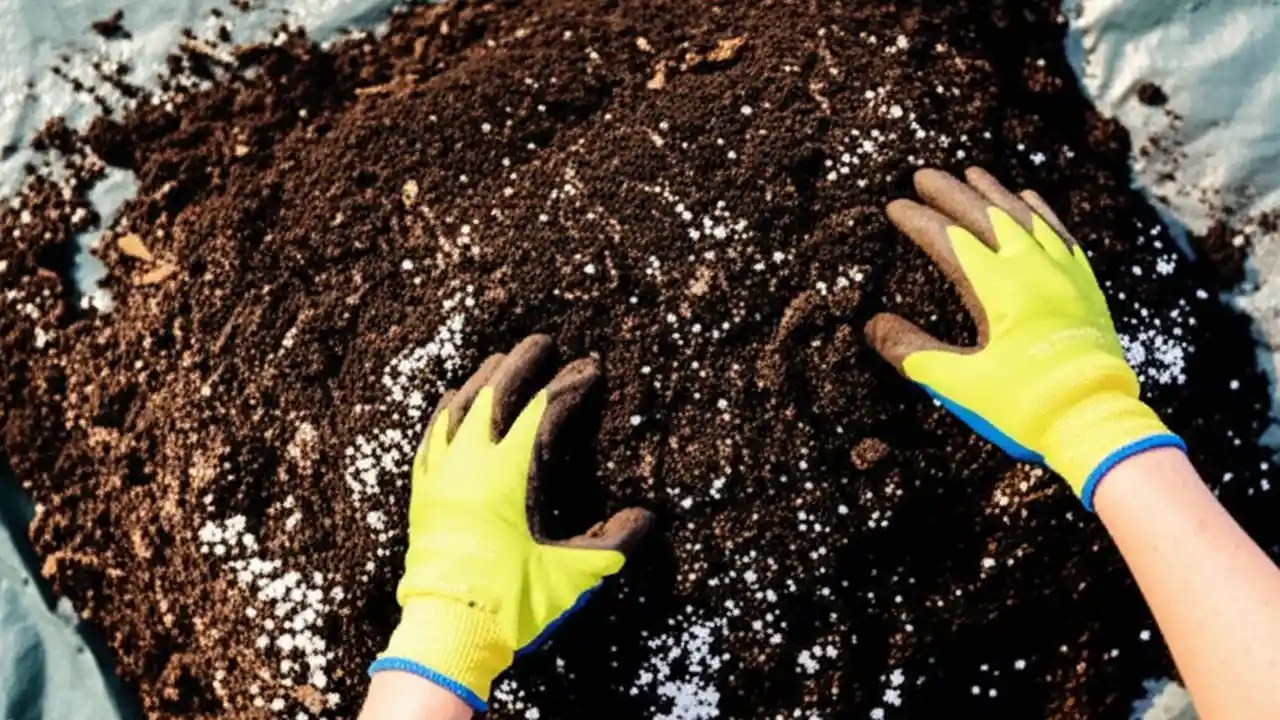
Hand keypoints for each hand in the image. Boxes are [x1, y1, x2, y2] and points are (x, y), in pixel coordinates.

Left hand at [369, 335, 652, 710]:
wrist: (446, 631)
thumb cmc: (510, 602)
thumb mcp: (572, 574)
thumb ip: (614, 544)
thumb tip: (645, 518)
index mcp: (507, 473)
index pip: (542, 410)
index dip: (569, 384)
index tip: (592, 367)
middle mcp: (469, 463)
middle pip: (493, 392)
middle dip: (521, 363)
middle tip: (544, 341)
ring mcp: (440, 475)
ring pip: (458, 407)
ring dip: (482, 379)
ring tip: (502, 361)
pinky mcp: (422, 492)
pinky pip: (431, 435)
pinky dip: (446, 411)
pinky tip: (453, 403)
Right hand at [865, 167, 1183, 507]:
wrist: (1093, 420)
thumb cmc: (1024, 405)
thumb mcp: (959, 383)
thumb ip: (913, 350)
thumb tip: (872, 324)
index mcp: (997, 289)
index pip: (949, 240)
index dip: (919, 221)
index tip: (894, 208)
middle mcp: (1032, 270)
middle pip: (986, 216)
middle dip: (951, 193)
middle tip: (922, 175)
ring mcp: (1062, 274)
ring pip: (1026, 217)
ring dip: (995, 193)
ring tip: (971, 174)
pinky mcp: (1084, 286)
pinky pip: (1060, 234)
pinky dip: (1041, 212)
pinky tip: (1029, 199)